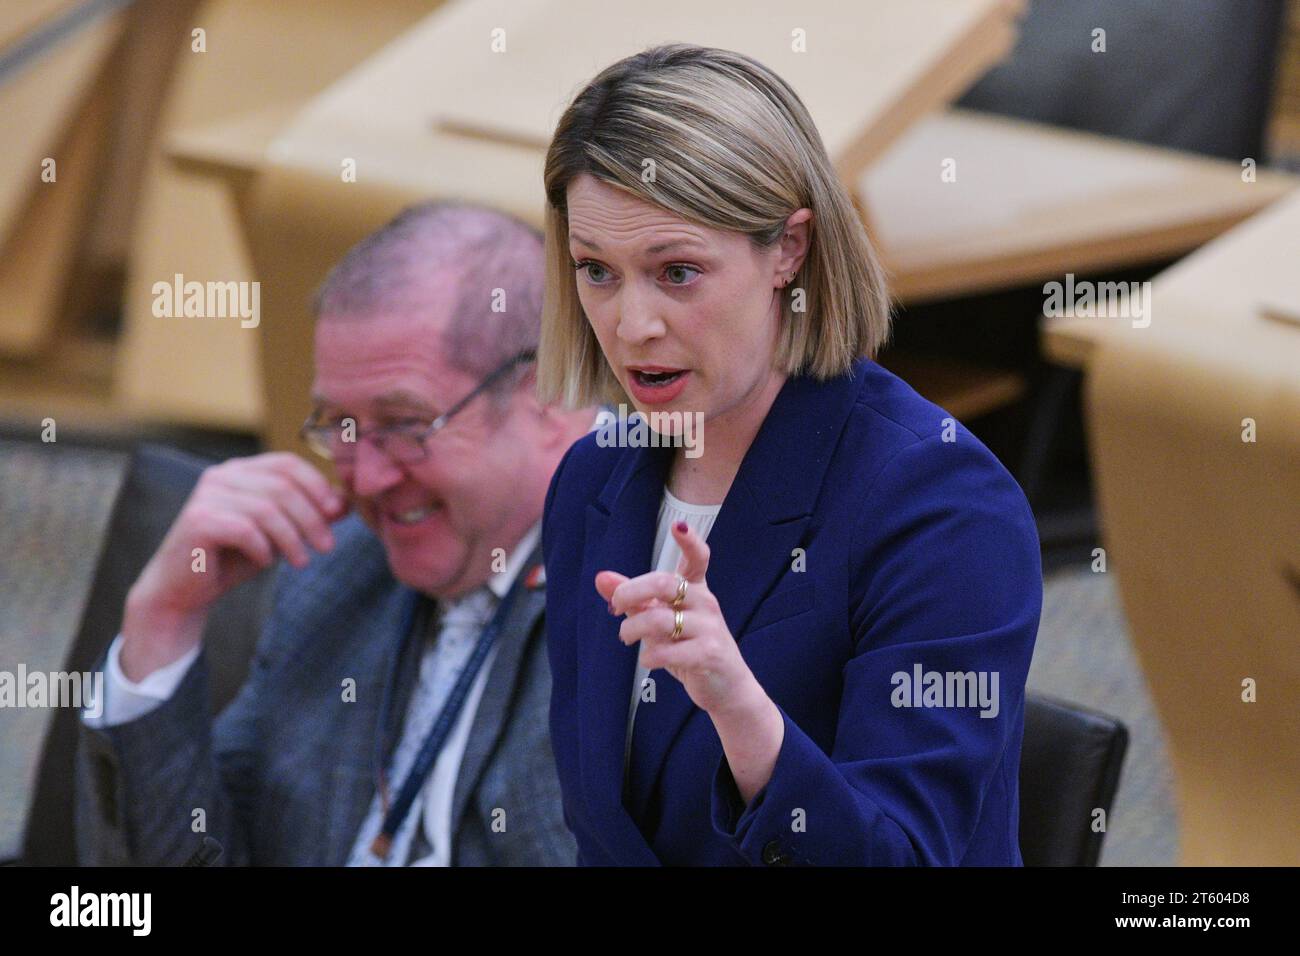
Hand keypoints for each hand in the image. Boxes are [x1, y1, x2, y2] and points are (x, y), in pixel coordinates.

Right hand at [121, 452, 347, 679]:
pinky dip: (263, 548)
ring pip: (268, 509)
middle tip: (327, 547)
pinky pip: (246, 530)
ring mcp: (206, 496)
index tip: (337, 514)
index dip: (318, 486)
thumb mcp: (280, 534)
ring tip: (302, 562)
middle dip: (312, 518)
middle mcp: (221, 475)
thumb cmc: (235, 558)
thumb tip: (346, 502)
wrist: (184, 591)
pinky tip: (265, 561)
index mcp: (241, 470)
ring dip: (292, 539)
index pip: (288, 464)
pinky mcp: (198, 520)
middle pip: (283, 487)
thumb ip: (310, 514)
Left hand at [595, 521, 764, 718]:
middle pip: (664, 583)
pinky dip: (649, 656)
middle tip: (614, 605)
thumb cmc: (689, 648)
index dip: (690, 541)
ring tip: (626, 638)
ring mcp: (710, 628)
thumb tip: (601, 578)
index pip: (698, 558)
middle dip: (630, 591)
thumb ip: (633, 599)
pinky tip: (647, 660)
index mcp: (695, 590)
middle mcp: (705, 603)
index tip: (679, 525)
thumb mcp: (660, 620)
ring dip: (632, 629)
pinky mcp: (709, 654)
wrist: (726, 687)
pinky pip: (668, 651)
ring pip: (659, 619)